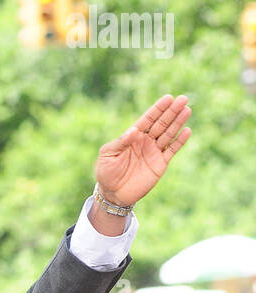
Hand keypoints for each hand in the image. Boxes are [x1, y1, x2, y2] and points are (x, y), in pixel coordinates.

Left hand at [93, 93, 190, 210]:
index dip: (158, 108)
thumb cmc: (106, 172)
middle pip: (161, 123)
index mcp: (133, 136)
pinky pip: (172, 150)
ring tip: (187, 110)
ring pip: (169, 134)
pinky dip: (179, 141)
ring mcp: (154, 152)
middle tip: (183, 99)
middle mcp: (146, 141)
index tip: (169, 98)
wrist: (113, 194)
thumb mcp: (108, 154)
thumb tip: (134, 130)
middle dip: (172, 111)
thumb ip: (121, 142)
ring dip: (178, 122)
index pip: (148, 119)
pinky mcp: (160, 164)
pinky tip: (187, 131)